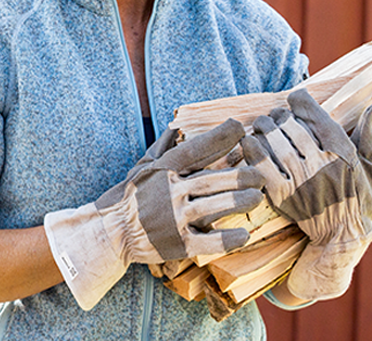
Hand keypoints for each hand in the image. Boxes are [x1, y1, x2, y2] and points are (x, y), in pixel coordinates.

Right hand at [44, 119, 263, 309]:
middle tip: (260, 174)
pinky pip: (210, 241)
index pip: (194, 150)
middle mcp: (169, 192)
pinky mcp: (178, 244)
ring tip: (257, 198)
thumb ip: (162, 149)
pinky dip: (229, 238)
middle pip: (212, 179)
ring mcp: (174, 218)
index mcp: (163, 171)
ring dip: (240, 202)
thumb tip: (175, 128)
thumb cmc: (130, 197)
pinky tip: (244, 234)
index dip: (219, 137)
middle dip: (240, 175)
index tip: (240, 127)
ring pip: (215, 207)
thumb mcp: (142, 168)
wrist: (111, 232)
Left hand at [242, 89, 371, 300]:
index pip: (312, 112)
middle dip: (278, 115)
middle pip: (288, 124)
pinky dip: (251, 150)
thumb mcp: (370, 168)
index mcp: (342, 150)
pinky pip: (260, 164)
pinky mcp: (282, 194)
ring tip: (261, 128)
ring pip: (272, 140)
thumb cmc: (358, 199)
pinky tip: (249, 144)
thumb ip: (369, 135)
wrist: (341, 236)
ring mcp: (300, 178)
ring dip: (263, 129)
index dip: (299, 102)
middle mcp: (320, 161)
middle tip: (274, 117)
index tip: (294, 103)